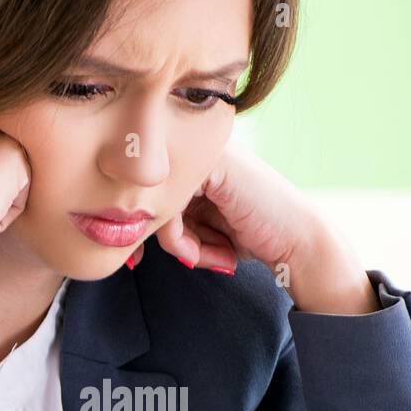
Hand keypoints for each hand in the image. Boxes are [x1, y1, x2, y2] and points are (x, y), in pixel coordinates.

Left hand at [138, 141, 379, 314]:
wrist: (296, 241)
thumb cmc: (250, 236)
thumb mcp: (198, 228)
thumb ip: (165, 219)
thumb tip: (114, 228)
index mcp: (189, 161)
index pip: (144, 190)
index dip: (138, 225)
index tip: (136, 258)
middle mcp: (192, 151)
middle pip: (146, 195)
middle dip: (158, 236)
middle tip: (174, 259)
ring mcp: (202, 152)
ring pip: (156, 202)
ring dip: (176, 242)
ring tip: (202, 255)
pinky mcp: (213, 163)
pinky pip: (171, 204)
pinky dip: (182, 238)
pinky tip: (208, 250)